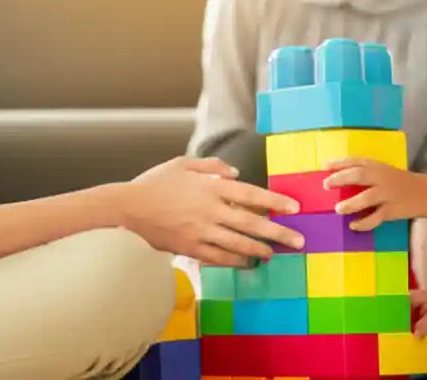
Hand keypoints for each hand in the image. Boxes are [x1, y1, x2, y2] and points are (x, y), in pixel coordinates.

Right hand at [124, 157, 303, 266]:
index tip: (295, 208)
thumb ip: (211, 165)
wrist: (127, 208)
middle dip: (279, 232)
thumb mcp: (182, 164)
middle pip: (252, 222)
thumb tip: (236, 173)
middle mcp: (210, 209)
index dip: (275, 201)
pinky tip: (248, 262)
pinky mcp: (191, 247)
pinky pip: (219, 257)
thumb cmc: (154, 183)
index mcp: (210, 186)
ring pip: (239, 243)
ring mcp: (201, 231)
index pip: (251, 193)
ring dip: (261, 249)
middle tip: (299, 240)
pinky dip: (236, 260)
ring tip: (275, 252)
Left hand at [324, 157, 424, 231]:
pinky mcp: (392, 211)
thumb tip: (333, 174)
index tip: (324, 166)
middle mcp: (381, 178)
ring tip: (338, 209)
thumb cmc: (395, 181)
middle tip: (326, 184)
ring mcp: (387, 194)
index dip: (340, 162)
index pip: (356, 161)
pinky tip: (353, 225)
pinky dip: (364, 223)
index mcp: (376, 166)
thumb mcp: (381, 170)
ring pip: (368, 198)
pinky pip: (376, 218)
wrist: (423, 193)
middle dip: (342, 178)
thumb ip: (362, 171)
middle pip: (360, 175)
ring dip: (352, 203)